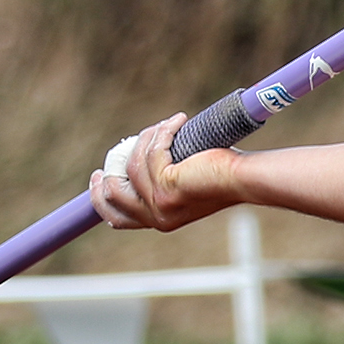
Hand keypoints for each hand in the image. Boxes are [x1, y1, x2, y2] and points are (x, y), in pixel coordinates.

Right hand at [89, 114, 241, 230]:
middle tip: (118, 149)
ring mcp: (161, 203)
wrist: (245, 179)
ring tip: (169, 126)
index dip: (101, 198)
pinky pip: (152, 151)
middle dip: (109, 170)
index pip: (118, 218)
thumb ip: (160, 183)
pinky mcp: (168, 184)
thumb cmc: (222, 177)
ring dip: (148, 139)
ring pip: (132, 164)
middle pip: (112, 195)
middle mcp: (157, 217)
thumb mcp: (184, 186)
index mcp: (160, 221)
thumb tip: (133, 163)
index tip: (98, 177)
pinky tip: (179, 121)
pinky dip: (164, 131)